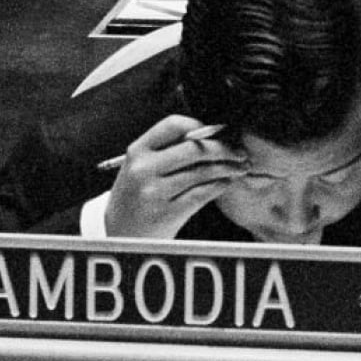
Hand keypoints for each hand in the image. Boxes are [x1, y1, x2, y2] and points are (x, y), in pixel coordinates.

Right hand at [102, 114, 245, 240]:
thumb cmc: (135, 198)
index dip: (200, 125)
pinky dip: (219, 186)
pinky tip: (227, 182)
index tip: (216, 132)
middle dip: (223, 148)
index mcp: (137, 151)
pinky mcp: (167, 213)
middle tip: (239, 151)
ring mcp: (154, 192)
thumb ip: (165, 151)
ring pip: (202, 171)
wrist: (119, 235)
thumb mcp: (139, 167)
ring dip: (228, 167)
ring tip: (240, 167)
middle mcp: (144, 169)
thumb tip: (209, 134)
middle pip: (194, 148)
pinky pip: (202, 194)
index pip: (173, 124)